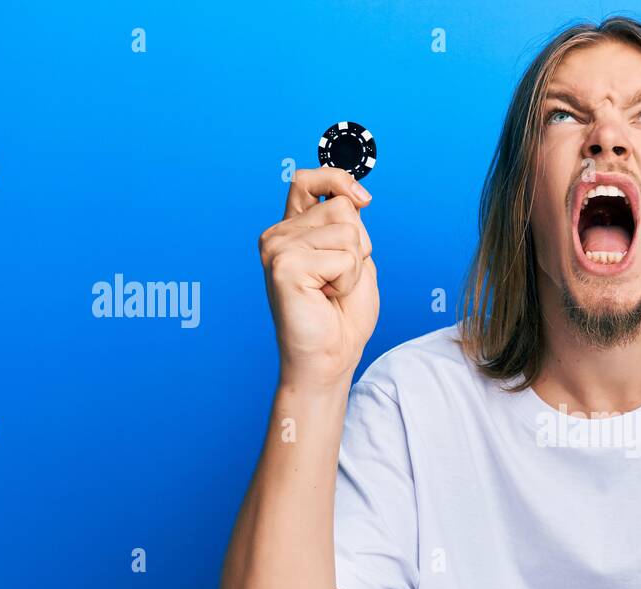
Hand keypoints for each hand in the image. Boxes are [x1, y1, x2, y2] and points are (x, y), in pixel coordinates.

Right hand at [259, 168, 379, 390]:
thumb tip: (353, 195)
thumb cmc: (342, 316)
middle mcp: (278, 234)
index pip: (309, 179)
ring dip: (354, 267)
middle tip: (339, 279)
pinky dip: (347, 281)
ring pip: (348, 231)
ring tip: (332, 290)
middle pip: (341, 206)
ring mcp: (277, 248)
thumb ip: (348, 224)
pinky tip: (326, 297)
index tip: (362, 200)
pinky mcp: (284, 266)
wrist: (330, 358)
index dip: (337, 179)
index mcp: (292, 229)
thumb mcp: (354, 258)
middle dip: (358, 245)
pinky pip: (344, 257)